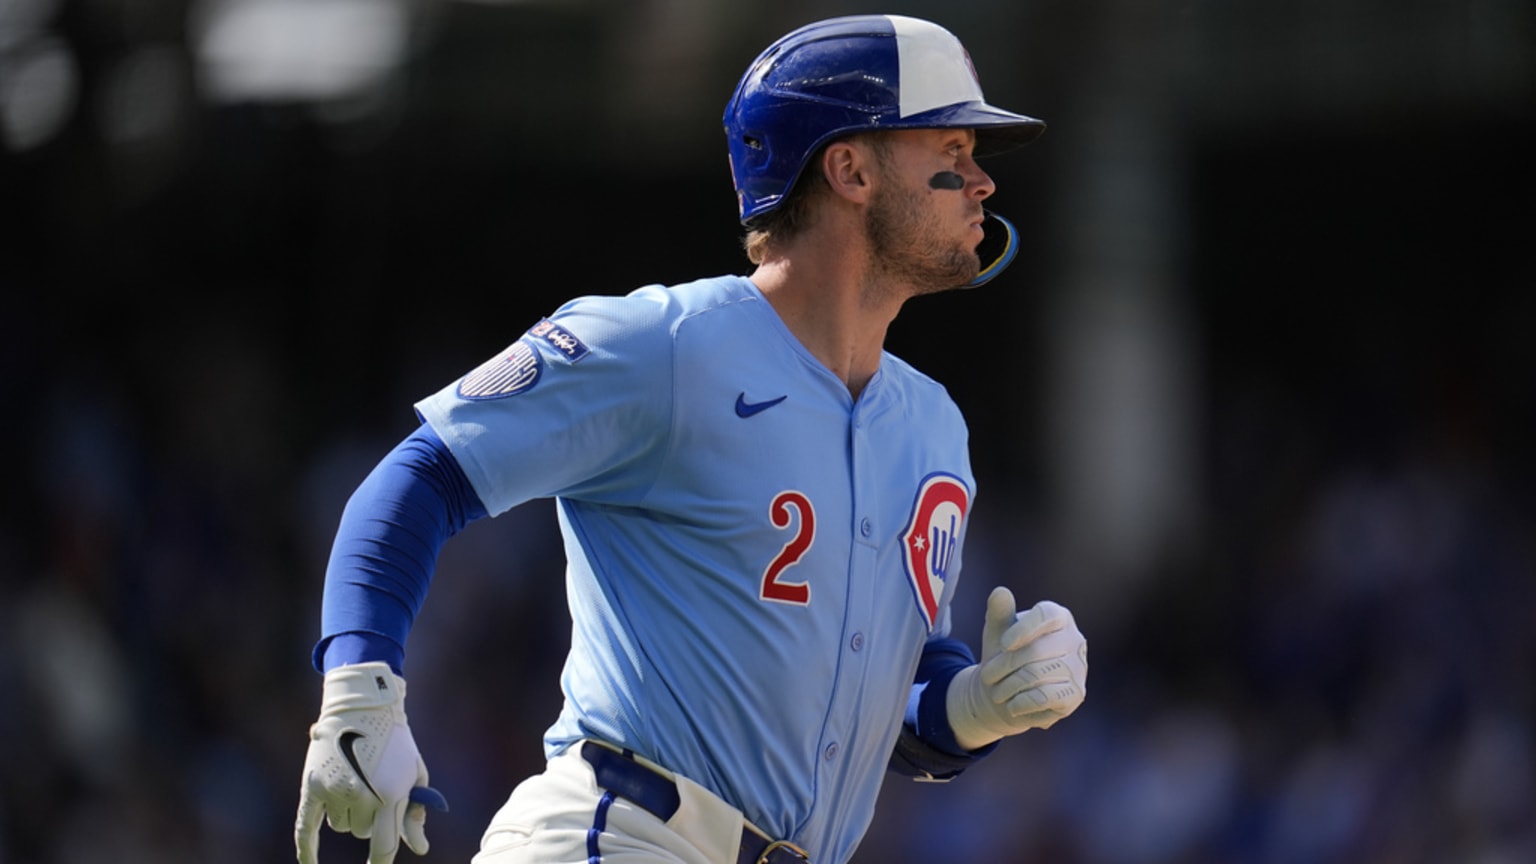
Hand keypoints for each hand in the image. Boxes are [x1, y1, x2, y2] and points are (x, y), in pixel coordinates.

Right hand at [295, 662, 447, 863]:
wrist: (363, 706)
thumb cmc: (396, 742)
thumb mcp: (414, 773)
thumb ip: (415, 813)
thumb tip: (420, 849)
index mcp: (390, 795)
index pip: (384, 846)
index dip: (381, 862)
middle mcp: (361, 797)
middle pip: (361, 832)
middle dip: (369, 817)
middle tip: (373, 786)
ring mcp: (334, 792)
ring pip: (340, 826)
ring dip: (348, 814)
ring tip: (356, 780)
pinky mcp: (312, 786)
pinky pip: (306, 829)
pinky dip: (307, 849)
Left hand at [946, 586, 1087, 750]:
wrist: (1007, 694)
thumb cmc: (1004, 655)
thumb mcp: (997, 632)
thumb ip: (999, 612)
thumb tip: (1000, 592)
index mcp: (1059, 617)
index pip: (1045, 615)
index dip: (1022, 629)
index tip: (1002, 644)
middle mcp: (1074, 639)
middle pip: (1035, 650)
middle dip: (1004, 665)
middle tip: (987, 676)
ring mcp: (1079, 668)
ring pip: (1036, 675)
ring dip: (1008, 686)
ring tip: (996, 692)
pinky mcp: (1076, 694)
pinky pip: (1044, 697)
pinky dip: (1020, 702)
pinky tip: (1012, 704)